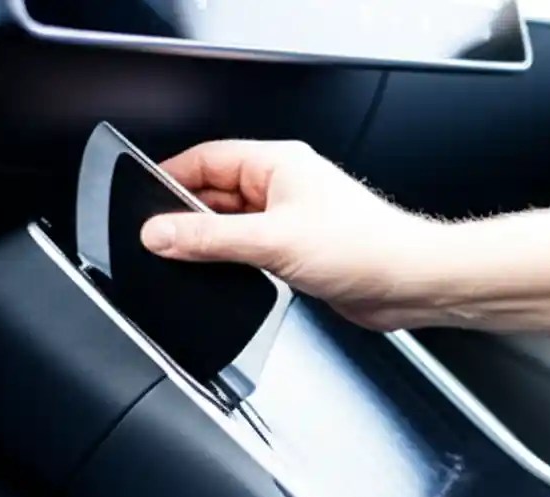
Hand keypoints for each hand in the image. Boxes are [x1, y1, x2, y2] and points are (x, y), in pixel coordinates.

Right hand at [140, 140, 442, 329]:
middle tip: (162, 242)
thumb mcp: (273, 241)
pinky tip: (229, 278)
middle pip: (215, 194)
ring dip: (213, 243)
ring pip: (233, 226)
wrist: (409, 283)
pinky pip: (252, 251)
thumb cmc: (365, 247)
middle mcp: (284, 187)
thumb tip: (160, 232)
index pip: (206, 160)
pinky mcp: (298, 251)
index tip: (140, 203)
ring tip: (195, 262)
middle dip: (188, 217)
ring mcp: (291, 220)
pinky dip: (234, 263)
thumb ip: (210, 238)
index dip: (169, 178)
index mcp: (278, 164)